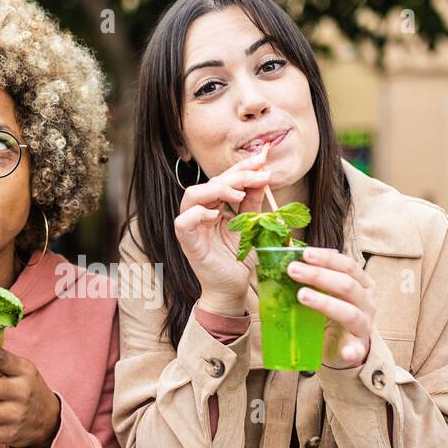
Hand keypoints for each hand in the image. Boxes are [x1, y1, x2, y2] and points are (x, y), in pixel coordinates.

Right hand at [174, 147, 272, 315]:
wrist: (234, 288)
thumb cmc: (240, 259)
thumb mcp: (252, 225)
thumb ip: (253, 202)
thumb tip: (263, 175)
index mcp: (215, 206)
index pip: (225, 180)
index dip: (242, 168)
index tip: (263, 159)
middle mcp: (200, 213)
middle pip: (211, 183)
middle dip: (236, 175)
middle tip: (259, 174)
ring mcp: (193, 227)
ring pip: (193, 196)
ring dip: (217, 190)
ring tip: (239, 194)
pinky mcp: (188, 243)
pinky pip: (184, 222)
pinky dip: (198, 214)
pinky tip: (216, 215)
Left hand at [287, 246, 375, 368]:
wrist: (347, 345)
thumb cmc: (335, 313)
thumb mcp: (328, 293)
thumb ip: (314, 278)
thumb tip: (287, 257)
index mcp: (362, 284)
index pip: (347, 266)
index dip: (327, 258)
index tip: (304, 254)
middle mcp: (367, 302)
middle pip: (347, 286)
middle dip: (319, 276)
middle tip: (293, 270)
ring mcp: (364, 325)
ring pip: (349, 312)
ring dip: (325, 303)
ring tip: (302, 296)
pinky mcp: (358, 347)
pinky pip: (357, 349)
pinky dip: (351, 350)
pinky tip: (345, 352)